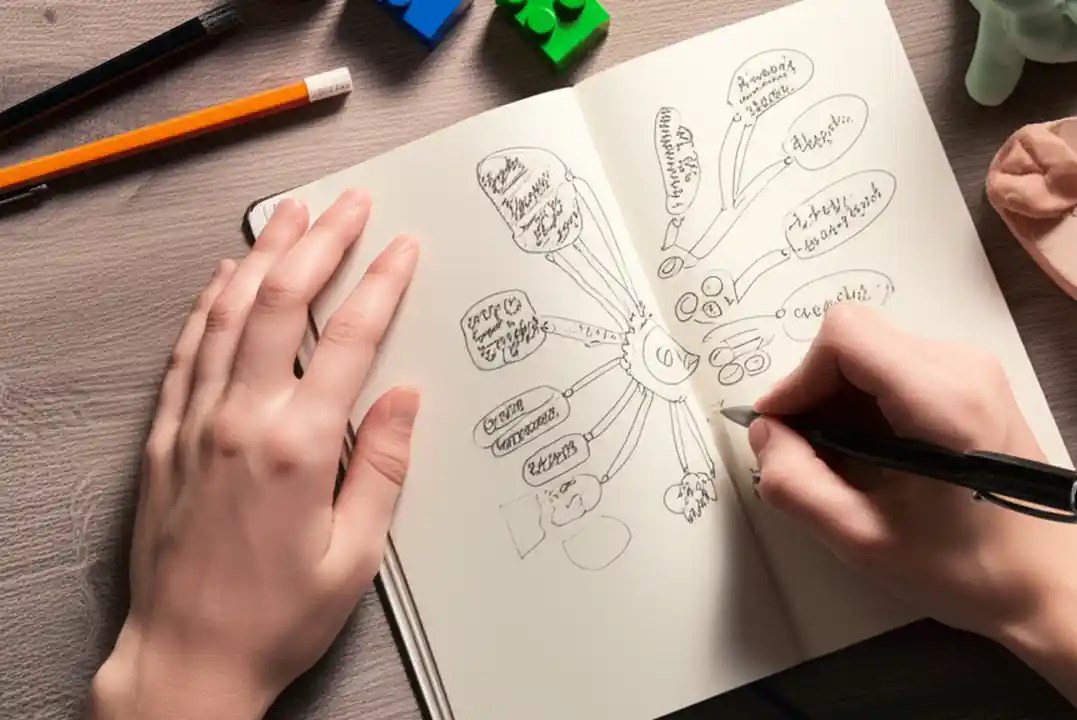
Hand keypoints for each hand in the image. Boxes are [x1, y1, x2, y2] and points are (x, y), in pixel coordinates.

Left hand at [89, 190, 419, 719]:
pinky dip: (208, 305)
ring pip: (228, 314)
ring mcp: (195, 425)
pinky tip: (225, 279)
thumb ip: (383, 468)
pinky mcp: (165, 438)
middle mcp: (240, 422)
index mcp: (297, 449)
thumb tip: (404, 398)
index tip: (401, 247)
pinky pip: (186, 351)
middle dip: (320, 244)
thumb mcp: (355, 555)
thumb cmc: (275, 617)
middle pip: (281, 304)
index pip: (349, 341)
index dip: (380, 284)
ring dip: (262, 257)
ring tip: (289, 216)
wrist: (186, 657)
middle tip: (347, 204)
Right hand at [748, 302, 1076, 639]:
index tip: (782, 429)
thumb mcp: (862, 540)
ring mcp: (974, 369)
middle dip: (816, 390)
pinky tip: (873, 453)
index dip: (798, 377)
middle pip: (856, 338)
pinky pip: (898, 365)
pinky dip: (867, 401)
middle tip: (806, 452)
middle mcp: (963, 365)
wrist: (1050, 583)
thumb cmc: (966, 570)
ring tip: (841, 461)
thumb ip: (796, 484)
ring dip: (840, 398)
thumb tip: (764, 434)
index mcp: (942, 399)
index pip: (845, 335)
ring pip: (874, 350)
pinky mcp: (976, 381)